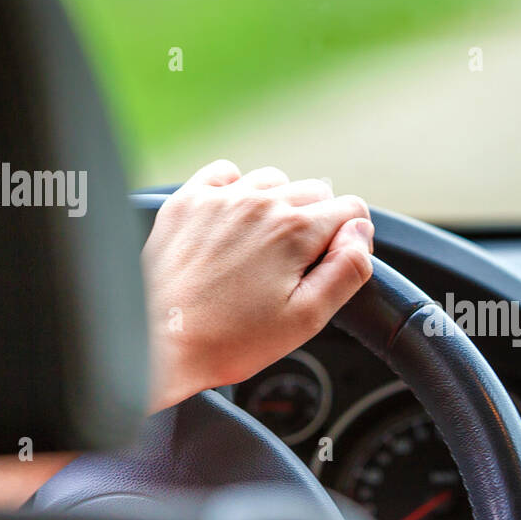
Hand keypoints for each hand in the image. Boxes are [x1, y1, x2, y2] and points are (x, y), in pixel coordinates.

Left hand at [142, 160, 373, 412]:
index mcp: (295, 230)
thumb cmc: (229, 340)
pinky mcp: (186, 202)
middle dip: (315, 226)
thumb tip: (361, 233)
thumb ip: (346, 270)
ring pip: (273, 181)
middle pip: (315, 193)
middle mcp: (259, 202)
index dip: (350, 241)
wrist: (159, 344)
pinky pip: (226, 174)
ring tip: (260, 252)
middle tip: (292, 270)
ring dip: (277, 207)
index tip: (329, 268)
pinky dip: (236, 192)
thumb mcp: (307, 318)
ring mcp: (219, 198)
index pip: (351, 211)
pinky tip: (231, 226)